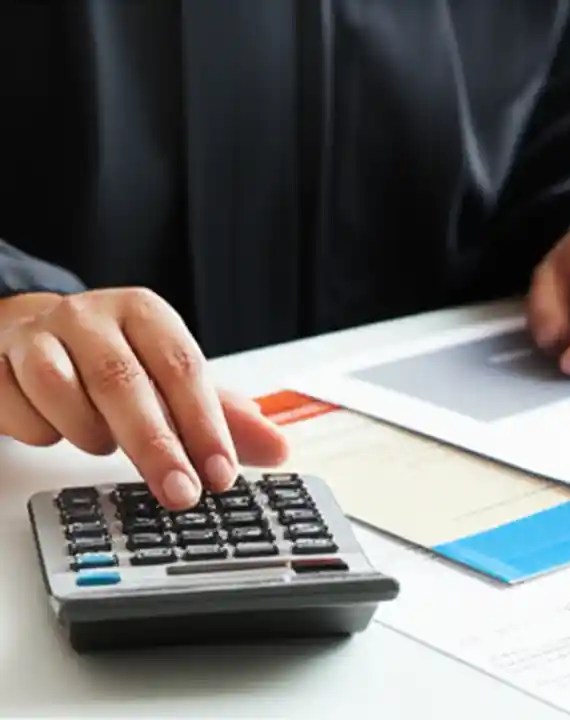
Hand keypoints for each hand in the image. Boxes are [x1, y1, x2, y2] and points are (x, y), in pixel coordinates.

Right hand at [0, 289, 288, 509]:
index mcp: (144, 313)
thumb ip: (222, 416)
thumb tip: (279, 448)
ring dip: (89, 433)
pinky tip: (55, 429)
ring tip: (102, 443)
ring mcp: (35, 336)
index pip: (183, 368)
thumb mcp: (169, 380)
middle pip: (125, 382)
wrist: (24, 333)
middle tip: (181, 494)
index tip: (221, 475)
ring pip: (61, 391)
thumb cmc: (111, 360)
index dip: (205, 425)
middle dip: (157, 447)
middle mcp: (89, 317)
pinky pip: (18, 409)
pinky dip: (41, 432)